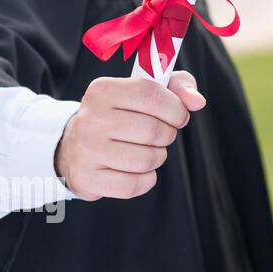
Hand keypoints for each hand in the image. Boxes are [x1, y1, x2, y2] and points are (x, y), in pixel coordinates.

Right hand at [55, 71, 205, 200]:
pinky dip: (145, 180)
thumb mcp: (145, 90)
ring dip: (157, 157)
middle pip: (154, 131)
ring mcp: (86, 150)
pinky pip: (135, 185)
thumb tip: (197, 101)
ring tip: (144, 150)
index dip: (175, 108)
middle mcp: (90, 119)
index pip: (151, 94)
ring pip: (148, 159)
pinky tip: (134, 169)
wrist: (75, 147)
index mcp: (103, 90)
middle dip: (167, 135)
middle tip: (159, 135)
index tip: (178, 115)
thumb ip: (178, 86)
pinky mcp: (87, 178)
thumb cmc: (121, 115)